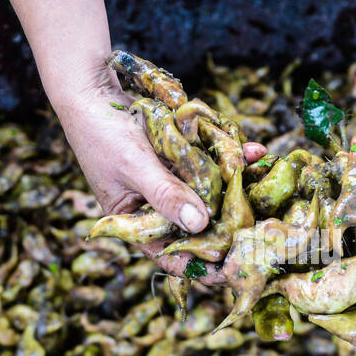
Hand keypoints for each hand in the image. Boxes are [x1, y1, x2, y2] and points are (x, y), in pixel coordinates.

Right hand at [56, 80, 264, 275]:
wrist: (91, 88)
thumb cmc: (101, 133)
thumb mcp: (134, 167)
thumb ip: (166, 195)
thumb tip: (199, 224)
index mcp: (136, 222)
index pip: (170, 254)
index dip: (200, 265)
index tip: (232, 267)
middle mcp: (157, 206)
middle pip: (197, 227)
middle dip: (229, 226)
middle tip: (261, 229)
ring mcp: (173, 181)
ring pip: (210, 194)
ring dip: (237, 189)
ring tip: (264, 188)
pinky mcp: (184, 157)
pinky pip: (212, 164)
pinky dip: (231, 157)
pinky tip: (254, 151)